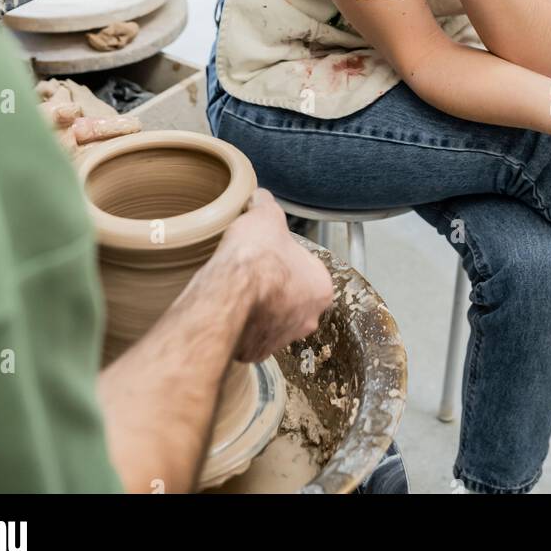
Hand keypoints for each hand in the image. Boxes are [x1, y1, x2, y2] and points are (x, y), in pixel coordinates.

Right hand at [213, 190, 333, 361]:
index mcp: (322, 287)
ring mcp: (282, 339)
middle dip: (275, 287)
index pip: (307, 270)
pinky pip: (250, 336)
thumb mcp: (265, 215)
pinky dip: (241, 325)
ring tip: (237, 289)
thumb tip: (260, 198)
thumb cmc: (256, 256)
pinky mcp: (257, 353)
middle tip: (252, 273)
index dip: (285, 258)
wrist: (230, 291)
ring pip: (272, 320)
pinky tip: (228, 307)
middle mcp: (309, 319)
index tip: (269, 253)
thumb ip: (267, 205)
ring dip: (259, 308)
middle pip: (292, 298)